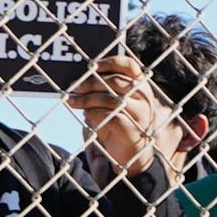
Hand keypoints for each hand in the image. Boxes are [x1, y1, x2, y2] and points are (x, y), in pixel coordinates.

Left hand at [69, 49, 178, 178]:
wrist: (131, 154)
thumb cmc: (119, 123)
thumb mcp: (112, 103)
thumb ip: (102, 90)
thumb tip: (78, 82)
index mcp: (141, 85)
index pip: (129, 66)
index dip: (111, 62)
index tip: (92, 65)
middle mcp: (144, 97)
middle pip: (115, 82)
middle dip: (91, 83)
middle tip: (74, 87)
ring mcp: (141, 114)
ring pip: (111, 99)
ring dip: (87, 100)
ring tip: (73, 102)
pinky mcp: (133, 130)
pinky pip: (110, 118)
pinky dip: (94, 115)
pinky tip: (87, 115)